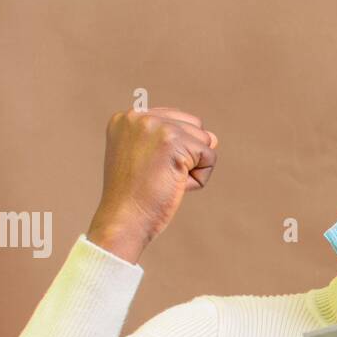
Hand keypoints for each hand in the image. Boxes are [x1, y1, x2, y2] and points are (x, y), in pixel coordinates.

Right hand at [87, 106, 218, 262]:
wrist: (123, 220)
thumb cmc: (135, 198)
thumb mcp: (149, 162)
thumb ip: (177, 143)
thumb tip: (214, 137)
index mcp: (127, 118)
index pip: (175, 121)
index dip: (174, 152)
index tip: (148, 170)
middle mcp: (139, 116)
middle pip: (193, 127)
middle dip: (186, 156)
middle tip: (157, 177)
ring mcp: (156, 125)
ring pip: (204, 140)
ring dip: (193, 168)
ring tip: (164, 181)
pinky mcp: (174, 140)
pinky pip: (209, 156)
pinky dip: (199, 178)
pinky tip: (174, 186)